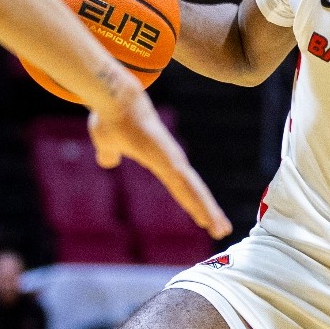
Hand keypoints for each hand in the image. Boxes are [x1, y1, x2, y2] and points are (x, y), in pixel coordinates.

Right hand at [88, 94, 231, 237]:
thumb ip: (109, 153)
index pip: (181, 187)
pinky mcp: (168, 157)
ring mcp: (172, 159)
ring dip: (207, 211)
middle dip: (208, 212)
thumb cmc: (111, 117)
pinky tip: (207, 214)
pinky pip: (185, 183)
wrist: (114, 98)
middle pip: (193, 191)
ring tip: (221, 229)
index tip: (204, 219)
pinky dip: (197, 199)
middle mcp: (171, 161)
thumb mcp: (106, 143)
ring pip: (193, 190)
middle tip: (223, 230)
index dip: (193, 203)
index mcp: (161, 161)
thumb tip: (107, 160)